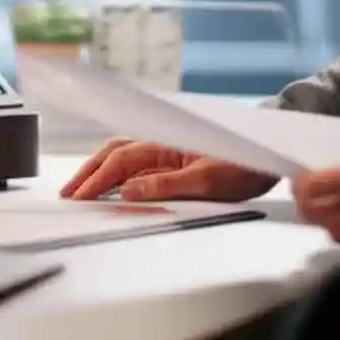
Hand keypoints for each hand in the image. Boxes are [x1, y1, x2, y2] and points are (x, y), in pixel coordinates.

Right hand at [59, 139, 278, 201]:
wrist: (271, 151)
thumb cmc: (245, 163)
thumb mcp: (207, 181)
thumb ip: (165, 186)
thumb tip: (127, 192)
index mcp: (165, 144)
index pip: (120, 161)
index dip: (97, 180)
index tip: (79, 197)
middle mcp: (162, 142)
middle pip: (113, 154)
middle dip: (88, 173)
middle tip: (68, 193)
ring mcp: (167, 150)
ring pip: (123, 157)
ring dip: (100, 172)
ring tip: (82, 189)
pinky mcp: (175, 159)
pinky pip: (139, 164)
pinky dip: (118, 175)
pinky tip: (113, 187)